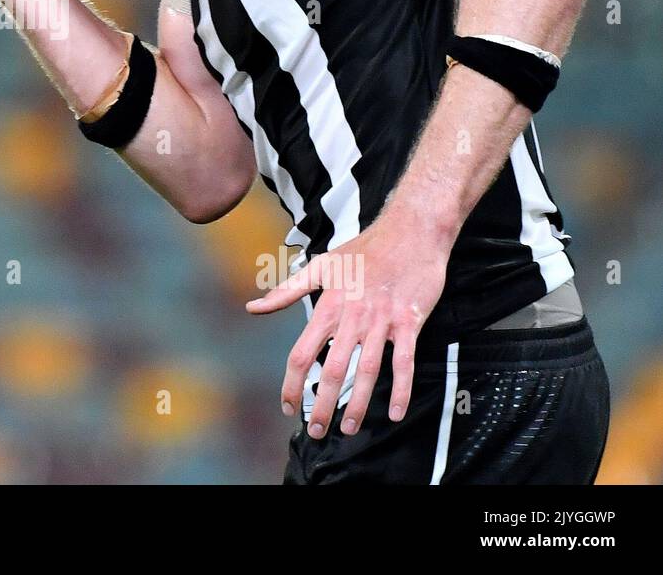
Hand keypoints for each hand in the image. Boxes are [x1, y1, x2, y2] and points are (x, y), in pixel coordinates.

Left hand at [245, 213, 450, 438]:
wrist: (410, 232)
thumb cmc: (364, 250)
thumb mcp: (321, 266)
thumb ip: (286, 291)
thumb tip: (252, 307)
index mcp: (328, 305)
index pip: (302, 352)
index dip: (293, 383)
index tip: (288, 406)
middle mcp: (352, 316)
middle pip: (332, 368)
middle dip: (322, 403)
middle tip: (316, 431)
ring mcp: (382, 320)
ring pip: (367, 369)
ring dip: (359, 402)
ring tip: (351, 428)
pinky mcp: (410, 321)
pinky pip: (404, 362)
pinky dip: (401, 389)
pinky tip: (395, 412)